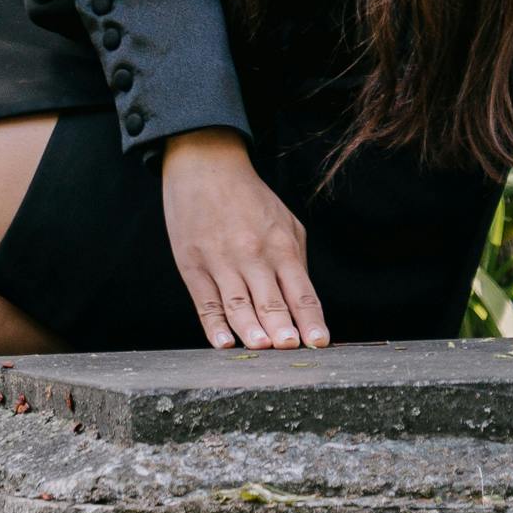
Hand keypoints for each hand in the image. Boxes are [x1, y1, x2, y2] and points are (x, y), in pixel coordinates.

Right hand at [159, 130, 328, 352]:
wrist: (205, 164)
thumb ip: (295, 261)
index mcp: (280, 245)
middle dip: (282, 327)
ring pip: (238, 304)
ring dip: (251, 328)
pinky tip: (223, 342)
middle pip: (271, 300)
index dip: (310, 319)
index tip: (319, 342)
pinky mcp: (193, 265)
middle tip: (290, 349)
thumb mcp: (284, 221)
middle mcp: (252, 254)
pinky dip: (213, 324)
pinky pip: (205, 301)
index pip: (300, 291)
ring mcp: (220, 260)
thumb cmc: (249, 198)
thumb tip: (303, 305)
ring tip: (262, 347)